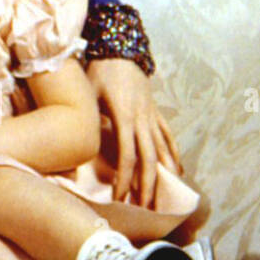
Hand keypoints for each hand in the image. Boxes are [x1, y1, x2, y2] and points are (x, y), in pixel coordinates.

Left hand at [87, 58, 182, 207]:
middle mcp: (143, 120)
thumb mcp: (89, 94)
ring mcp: (152, 117)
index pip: (127, 155)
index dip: (124, 178)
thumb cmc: (99, 72)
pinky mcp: (156, 113)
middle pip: (150, 159)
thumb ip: (90, 117)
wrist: (120, 51)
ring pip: (163, 151)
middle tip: (144, 208)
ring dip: (163, 176)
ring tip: (162, 198)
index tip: (119, 196)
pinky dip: (174, 155)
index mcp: (125, 117)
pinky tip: (178, 171)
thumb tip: (82, 142)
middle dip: (148, 186)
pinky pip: (169, 137)